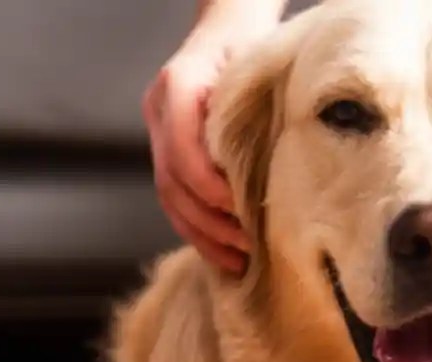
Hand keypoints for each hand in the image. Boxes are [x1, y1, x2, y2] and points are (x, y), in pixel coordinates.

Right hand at [143, 10, 277, 274]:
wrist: (228, 30)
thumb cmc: (254, 52)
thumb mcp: (258, 74)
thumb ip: (252, 116)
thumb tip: (274, 172)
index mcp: (178, 84)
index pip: (181, 145)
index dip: (206, 182)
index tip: (238, 207)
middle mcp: (160, 109)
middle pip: (172, 178)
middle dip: (208, 220)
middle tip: (247, 246)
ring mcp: (158, 130)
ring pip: (169, 195)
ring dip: (203, 234)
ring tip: (239, 260)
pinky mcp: (166, 151)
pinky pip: (174, 199)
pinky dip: (199, 230)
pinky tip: (225, 253)